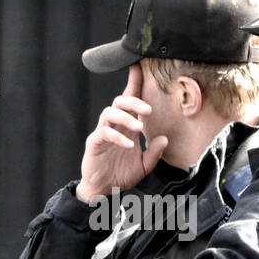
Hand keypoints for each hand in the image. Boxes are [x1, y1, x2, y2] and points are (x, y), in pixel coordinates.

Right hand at [75, 65, 169, 201]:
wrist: (103, 191)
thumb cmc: (121, 175)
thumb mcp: (144, 166)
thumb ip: (154, 153)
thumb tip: (164, 138)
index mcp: (126, 127)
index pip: (130, 100)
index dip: (134, 83)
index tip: (139, 66)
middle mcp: (114, 126)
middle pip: (120, 101)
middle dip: (134, 101)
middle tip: (148, 109)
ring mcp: (103, 133)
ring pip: (109, 112)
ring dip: (125, 117)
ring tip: (139, 127)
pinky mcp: (94, 144)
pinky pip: (103, 133)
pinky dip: (117, 136)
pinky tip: (128, 145)